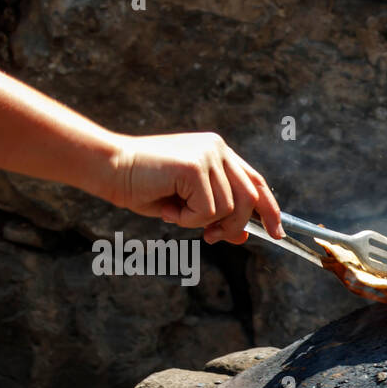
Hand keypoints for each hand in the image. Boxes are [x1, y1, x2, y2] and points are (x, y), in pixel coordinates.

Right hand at [106, 132, 283, 242]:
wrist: (108, 169)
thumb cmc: (142, 187)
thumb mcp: (187, 207)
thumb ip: (217, 216)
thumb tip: (244, 236)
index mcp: (218, 153)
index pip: (256, 182)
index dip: (270, 208)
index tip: (278, 232)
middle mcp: (218, 149)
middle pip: (250, 198)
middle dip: (234, 226)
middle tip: (211, 238)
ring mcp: (208, 154)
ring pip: (229, 208)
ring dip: (202, 222)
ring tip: (175, 212)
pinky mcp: (195, 166)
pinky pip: (209, 210)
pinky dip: (189, 219)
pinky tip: (168, 206)